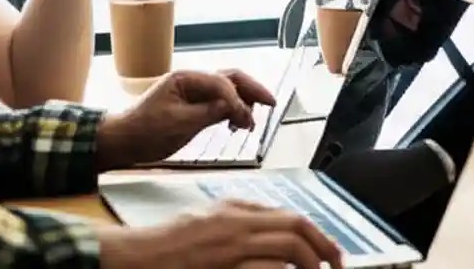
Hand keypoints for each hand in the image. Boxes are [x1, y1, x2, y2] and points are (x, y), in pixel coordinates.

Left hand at [95, 69, 275, 170]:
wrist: (122, 141)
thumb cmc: (145, 132)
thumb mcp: (179, 124)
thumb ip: (210, 113)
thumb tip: (237, 108)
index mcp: (186, 78)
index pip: (222, 83)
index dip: (237, 100)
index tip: (245, 121)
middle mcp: (192, 80)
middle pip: (230, 78)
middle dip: (252, 90)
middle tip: (271, 104)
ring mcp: (192, 91)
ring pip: (227, 89)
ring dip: (243, 101)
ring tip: (252, 122)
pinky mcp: (193, 105)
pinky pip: (219, 101)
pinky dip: (232, 109)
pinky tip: (236, 124)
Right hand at [98, 199, 341, 268]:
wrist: (137, 256)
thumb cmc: (169, 241)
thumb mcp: (210, 218)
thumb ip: (241, 216)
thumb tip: (276, 222)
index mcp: (236, 210)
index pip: (290, 217)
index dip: (317, 234)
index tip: (330, 251)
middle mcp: (237, 223)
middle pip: (296, 227)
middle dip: (323, 246)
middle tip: (336, 265)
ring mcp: (231, 246)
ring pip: (287, 247)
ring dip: (309, 262)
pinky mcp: (223, 265)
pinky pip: (264, 268)